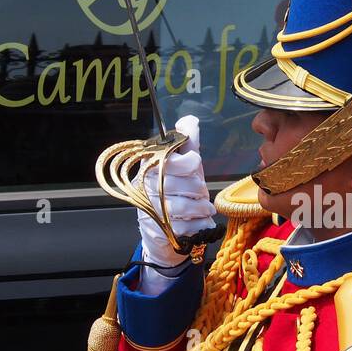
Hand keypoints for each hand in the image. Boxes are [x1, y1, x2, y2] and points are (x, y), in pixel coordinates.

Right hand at [137, 115, 216, 270]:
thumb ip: (188, 143)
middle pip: (178, 184)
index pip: (170, 160)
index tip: (196, 163)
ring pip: (181, 205)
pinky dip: (198, 225)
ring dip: (200, 208)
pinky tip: (201, 222)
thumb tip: (190, 121)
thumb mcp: (184, 165)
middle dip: (197, 189)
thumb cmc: (175, 192)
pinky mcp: (157, 228)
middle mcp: (146, 185)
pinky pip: (183, 226)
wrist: (163, 229)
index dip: (189, 162)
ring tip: (205, 208)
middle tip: (202, 192)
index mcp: (151, 164)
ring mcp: (150, 208)